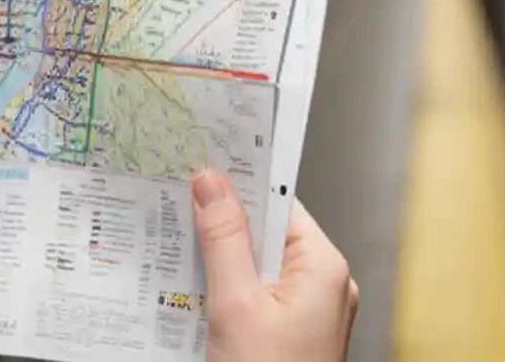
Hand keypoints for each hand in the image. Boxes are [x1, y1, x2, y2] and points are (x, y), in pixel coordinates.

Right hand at [191, 170, 357, 361]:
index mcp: (323, 267)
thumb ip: (223, 240)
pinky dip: (231, 293)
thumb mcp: (236, 304)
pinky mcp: (294, 334)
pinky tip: (200, 296)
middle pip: (267, 235)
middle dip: (224, 227)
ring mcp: (311, 313)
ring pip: (259, 268)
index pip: (278, 204)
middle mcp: (325, 286)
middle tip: (179, 212)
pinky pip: (260, 296)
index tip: (203, 170)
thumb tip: (212, 183)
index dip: (240, 186)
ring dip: (223, 264)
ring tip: (182, 255)